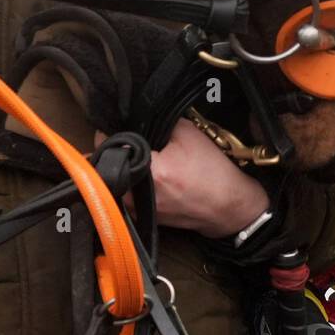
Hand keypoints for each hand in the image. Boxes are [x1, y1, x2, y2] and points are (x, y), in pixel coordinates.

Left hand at [95, 119, 269, 237]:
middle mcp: (135, 195)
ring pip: (113, 180)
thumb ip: (157, 122)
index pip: (109, 144)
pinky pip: (124, 193)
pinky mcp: (140, 216)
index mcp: (148, 171)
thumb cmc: (212, 171)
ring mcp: (135, 209)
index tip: (115, 126)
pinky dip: (130, 181)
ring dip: (120, 167)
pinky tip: (146, 174)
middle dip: (113, 150)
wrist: (228, 207)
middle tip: (127, 140)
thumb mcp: (189, 133)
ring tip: (137, 157)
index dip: (110, 131)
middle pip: (106, 165)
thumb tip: (133, 118)